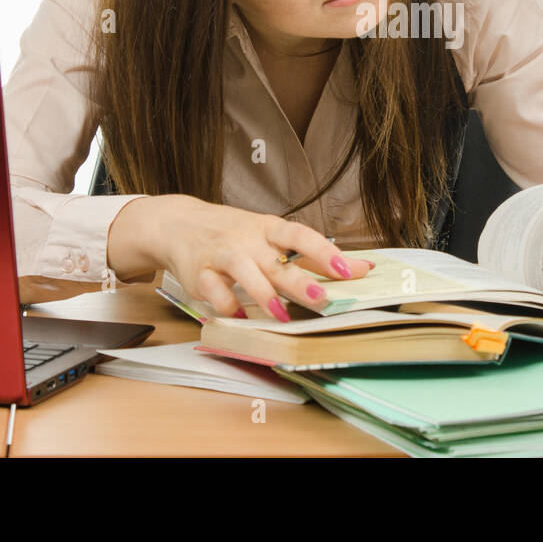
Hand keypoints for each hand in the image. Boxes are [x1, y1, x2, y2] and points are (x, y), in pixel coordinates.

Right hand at [108, 195, 373, 320]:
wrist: (178, 224)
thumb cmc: (236, 233)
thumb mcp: (274, 237)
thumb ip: (314, 255)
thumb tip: (364, 268)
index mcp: (270, 228)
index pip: (301, 236)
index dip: (325, 252)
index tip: (349, 270)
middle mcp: (247, 239)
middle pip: (277, 261)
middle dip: (300, 282)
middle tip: (322, 301)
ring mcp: (221, 254)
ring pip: (244, 271)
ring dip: (263, 294)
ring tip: (282, 316)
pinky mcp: (197, 273)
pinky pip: (211, 289)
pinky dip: (224, 305)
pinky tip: (237, 317)